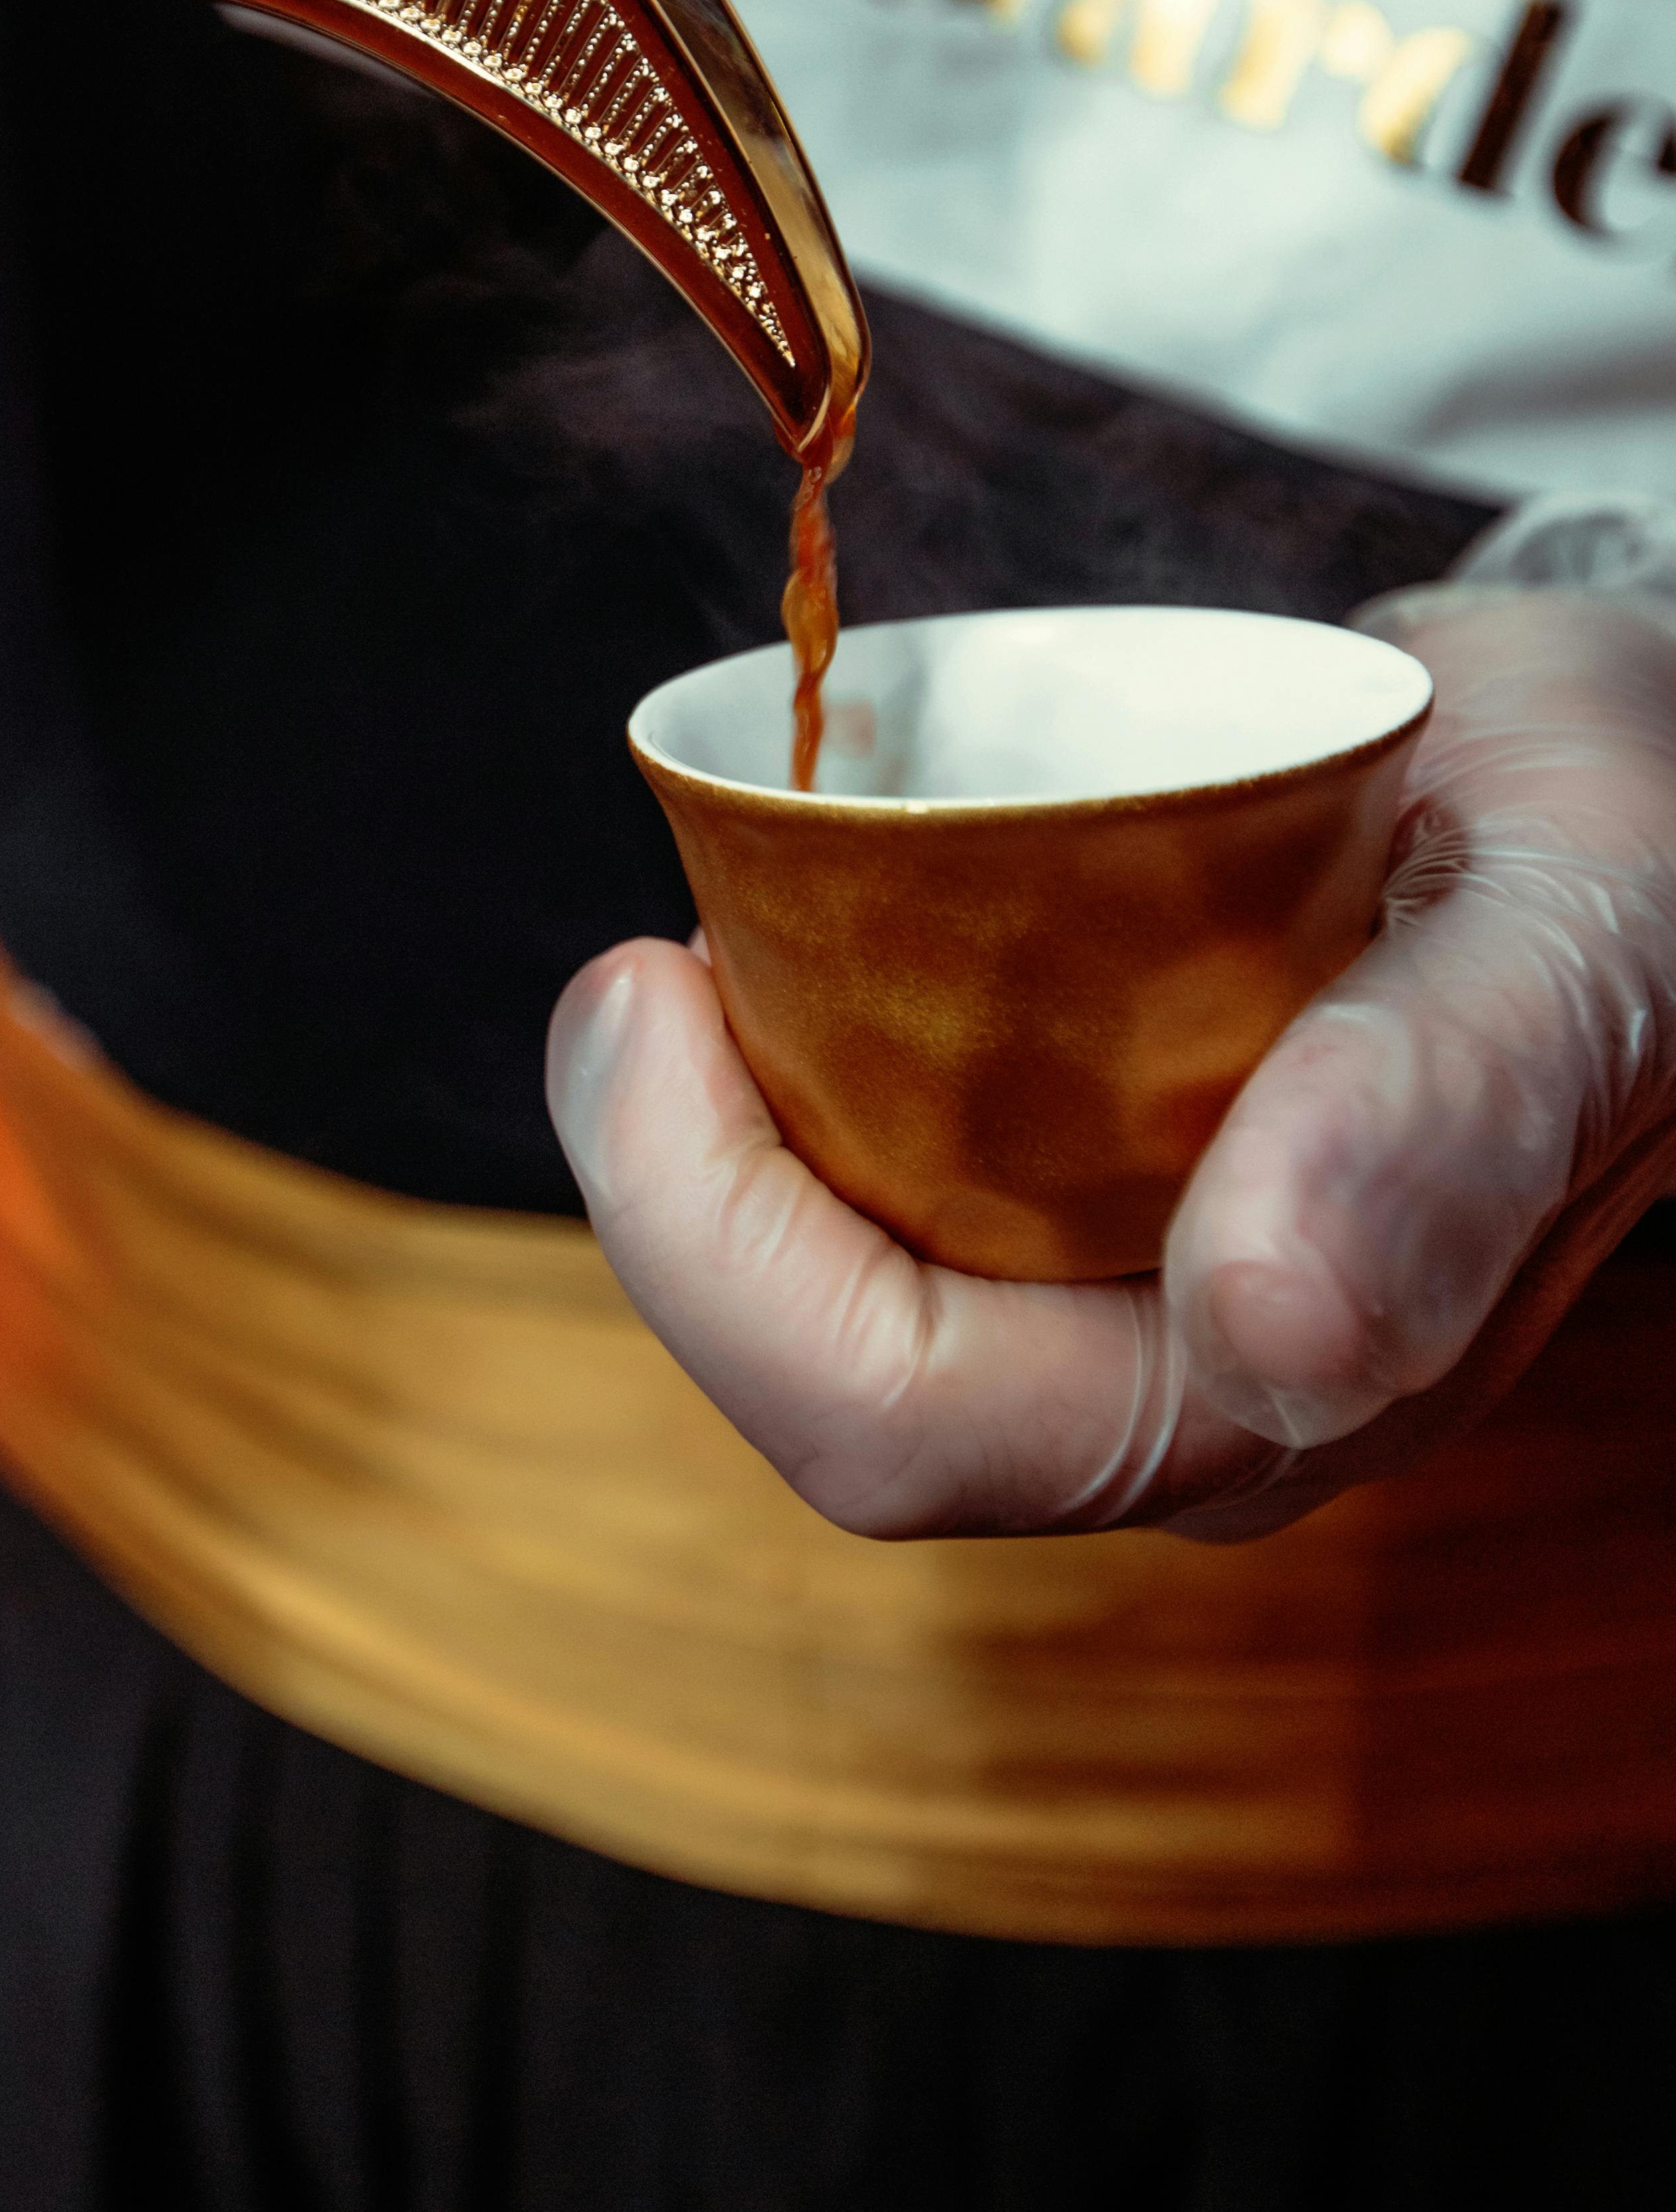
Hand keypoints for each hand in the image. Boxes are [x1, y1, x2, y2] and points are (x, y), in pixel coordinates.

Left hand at [547, 590, 1675, 1542]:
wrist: (1660, 792)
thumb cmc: (1639, 848)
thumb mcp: (1578, 934)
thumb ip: (1446, 1114)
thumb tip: (1270, 1320)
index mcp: (1297, 1382)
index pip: (902, 1418)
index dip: (713, 1246)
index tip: (654, 983)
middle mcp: (1201, 1380)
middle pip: (833, 1378)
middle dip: (677, 1192)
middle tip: (638, 969)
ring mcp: (1149, 1294)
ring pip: (843, 1292)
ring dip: (721, 1143)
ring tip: (704, 949)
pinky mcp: (1114, 1191)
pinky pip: (893, 1195)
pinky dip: (797, 1082)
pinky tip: (784, 950)